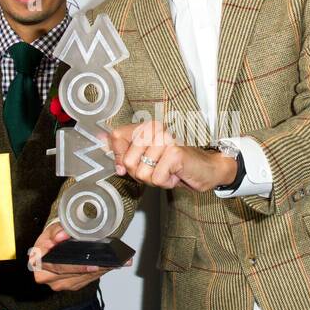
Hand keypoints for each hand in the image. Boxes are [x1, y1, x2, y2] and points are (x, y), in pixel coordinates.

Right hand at [29, 221, 125, 291]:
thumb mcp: (50, 230)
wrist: (51, 246)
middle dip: (96, 268)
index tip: (93, 265)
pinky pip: (87, 280)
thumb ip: (56, 231)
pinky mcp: (71, 284)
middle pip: (75, 274)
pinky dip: (99, 272)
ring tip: (117, 262)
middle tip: (114, 263)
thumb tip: (62, 235)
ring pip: (84, 278)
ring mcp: (59, 283)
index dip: (77, 267)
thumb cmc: (50, 239)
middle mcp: (47, 277)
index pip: (59, 267)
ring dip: (101, 270)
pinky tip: (110, 265)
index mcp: (38, 263)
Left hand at [105, 121, 235, 191]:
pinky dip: (166, 183)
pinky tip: (176, 174)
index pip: (117, 136)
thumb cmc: (175, 166)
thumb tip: (102, 145)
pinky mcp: (174, 153)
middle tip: (157, 169)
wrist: (206, 170)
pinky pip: (156, 178)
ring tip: (167, 171)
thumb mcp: (146, 160)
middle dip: (141, 174)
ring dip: (154, 179)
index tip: (130, 165)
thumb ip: (125, 153)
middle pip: (128, 161)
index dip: (119, 156)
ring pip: (141, 173)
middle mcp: (155, 129)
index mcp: (146, 127)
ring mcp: (165, 140)